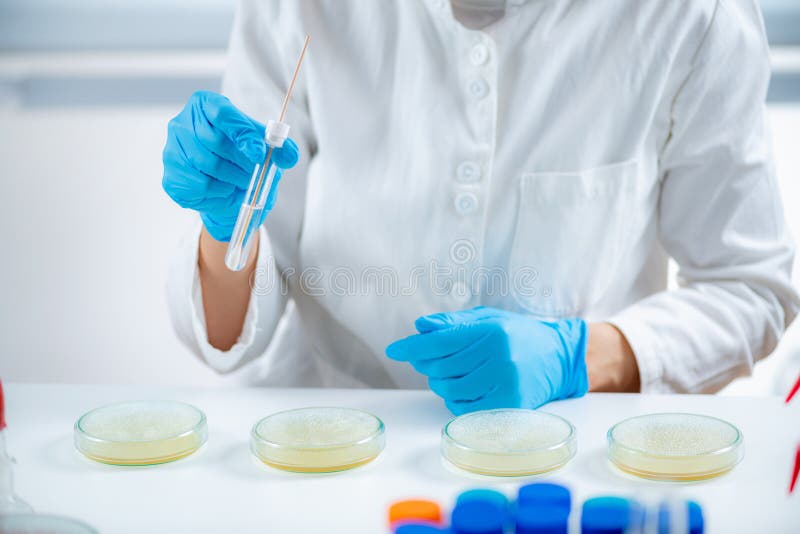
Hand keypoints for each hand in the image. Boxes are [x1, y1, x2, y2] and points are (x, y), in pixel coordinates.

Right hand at [162, 91, 298, 241]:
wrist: (229, 191)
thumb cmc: (244, 160)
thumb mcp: (266, 149)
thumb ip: (281, 149)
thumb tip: (289, 155)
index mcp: (205, 104)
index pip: (223, 113)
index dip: (243, 134)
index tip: (259, 153)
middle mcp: (182, 123)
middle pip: (215, 141)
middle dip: (242, 161)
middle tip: (255, 172)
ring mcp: (171, 150)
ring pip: (208, 165)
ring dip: (234, 177)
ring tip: (242, 180)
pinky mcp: (171, 176)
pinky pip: (200, 184)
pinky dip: (220, 191)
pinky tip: (224, 189)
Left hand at [385, 306, 588, 413]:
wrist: (560, 358)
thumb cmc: (519, 336)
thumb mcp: (489, 319)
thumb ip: (454, 323)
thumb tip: (421, 327)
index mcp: (492, 331)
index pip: (441, 341)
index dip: (413, 346)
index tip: (393, 350)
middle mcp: (499, 356)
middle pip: (441, 367)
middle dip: (429, 364)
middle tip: (434, 360)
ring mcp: (506, 383)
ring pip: (450, 390)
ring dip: (442, 384)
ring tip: (454, 374)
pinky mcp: (510, 405)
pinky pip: (464, 408)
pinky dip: (456, 401)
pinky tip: (467, 389)